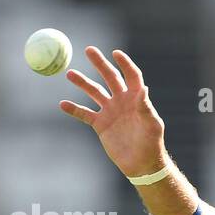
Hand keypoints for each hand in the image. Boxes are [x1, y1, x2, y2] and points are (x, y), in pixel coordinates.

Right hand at [59, 46, 166, 178]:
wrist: (141, 164)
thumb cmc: (152, 144)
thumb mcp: (152, 126)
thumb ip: (146, 107)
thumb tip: (144, 88)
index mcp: (136, 98)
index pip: (131, 75)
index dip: (125, 63)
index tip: (115, 53)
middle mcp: (122, 101)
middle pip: (109, 77)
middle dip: (99, 63)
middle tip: (89, 49)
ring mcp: (110, 111)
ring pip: (93, 92)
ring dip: (82, 82)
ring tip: (70, 73)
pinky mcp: (100, 124)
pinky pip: (84, 113)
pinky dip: (74, 109)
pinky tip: (63, 104)